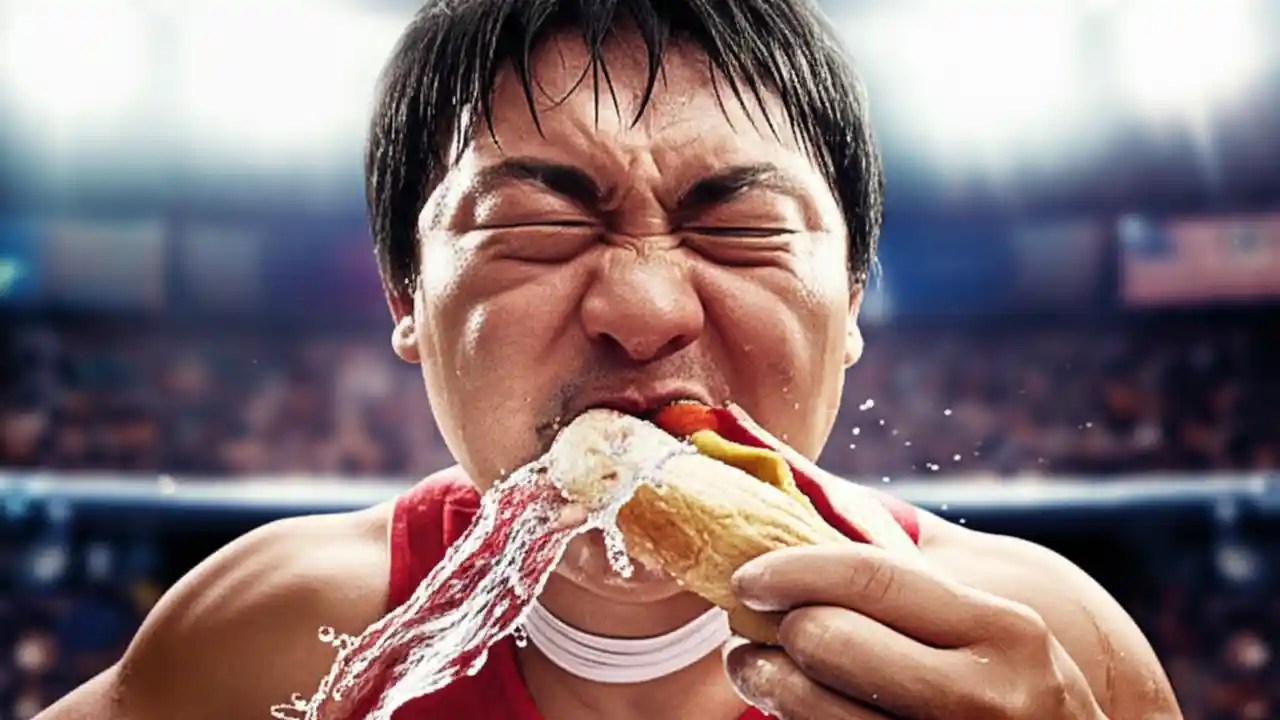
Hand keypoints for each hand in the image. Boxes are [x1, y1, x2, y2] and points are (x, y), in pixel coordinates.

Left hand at [722, 543, 1105, 718]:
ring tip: (754, 665)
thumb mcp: (1007, 623)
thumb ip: (928, 562)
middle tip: (756, 622)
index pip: (872, 577)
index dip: (792, 569)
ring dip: (764, 680)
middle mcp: (982, 696)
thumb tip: (825, 495)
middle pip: (828, 641)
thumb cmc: (1030, 692)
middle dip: (778, 628)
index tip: (748, 574)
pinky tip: (791, 705)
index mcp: (1004, 629)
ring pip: (809, 709)